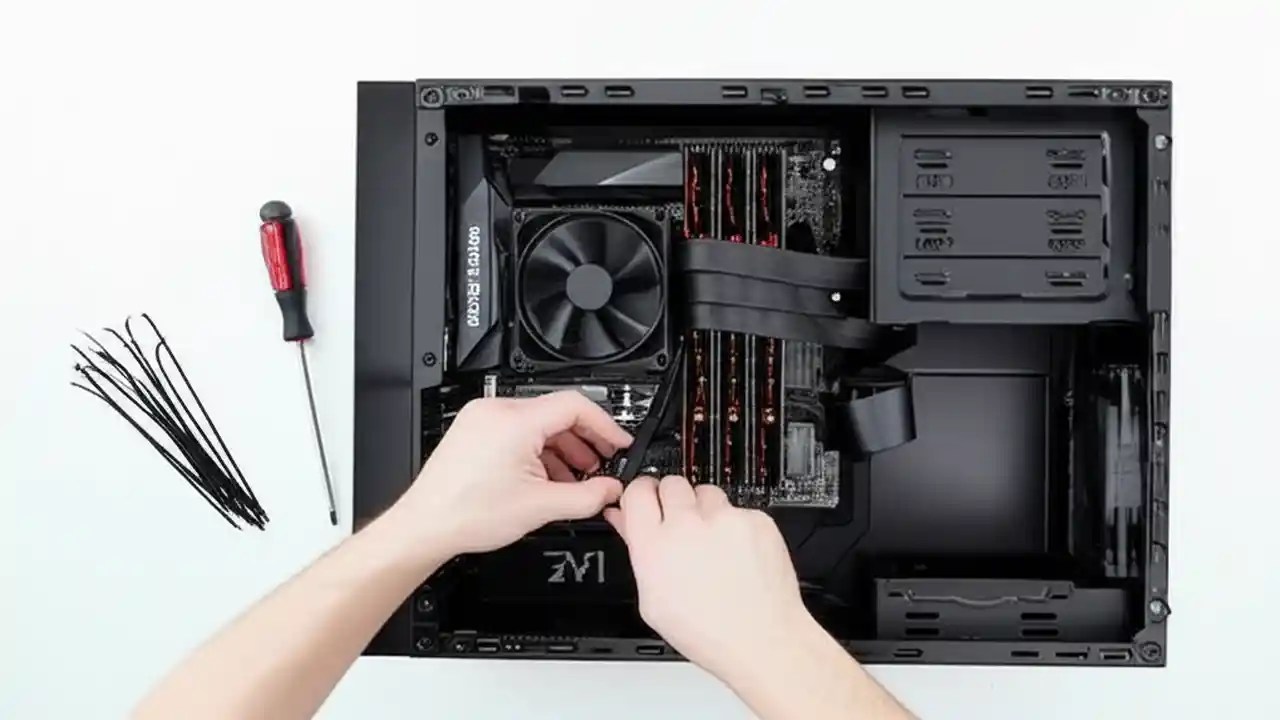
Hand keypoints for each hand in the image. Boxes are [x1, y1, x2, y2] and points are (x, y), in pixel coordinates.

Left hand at [390, 392, 631, 557]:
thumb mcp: (541, 507)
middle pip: (557, 413)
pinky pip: (518, 431)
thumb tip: (610, 489)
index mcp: (515, 421)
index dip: (605, 425)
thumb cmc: (467, 513)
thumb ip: (587, 496)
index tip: (619, 443)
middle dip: (585, 441)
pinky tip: (548, 478)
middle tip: (602, 464)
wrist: (426, 526)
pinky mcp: (474, 431)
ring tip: (575, 478)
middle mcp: (496, 411)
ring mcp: (482, 419)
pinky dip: (539, 451)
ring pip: (538, 423)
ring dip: (563, 449)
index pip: (575, 406)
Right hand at [605, 476, 811, 683]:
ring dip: (705, 510)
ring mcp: (725, 520)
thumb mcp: (652, 600)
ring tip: (712, 545)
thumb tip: (622, 518)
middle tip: (681, 526)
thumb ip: (635, 549)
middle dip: (672, 499)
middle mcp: (688, 526)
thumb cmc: (707, 631)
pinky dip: (736, 525)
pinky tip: (736, 554)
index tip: (646, 499)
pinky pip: (738, 509)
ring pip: (706, 492)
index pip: (637, 491)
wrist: (761, 640)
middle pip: (672, 483)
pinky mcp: (756, 520)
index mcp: (654, 546)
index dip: (640, 493)